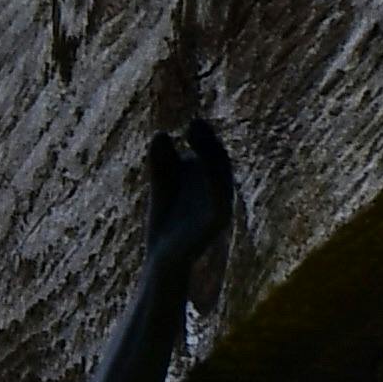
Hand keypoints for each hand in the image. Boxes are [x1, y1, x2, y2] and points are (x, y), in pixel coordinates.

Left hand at [147, 121, 234, 294]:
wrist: (162, 259)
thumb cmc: (165, 221)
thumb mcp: (161, 184)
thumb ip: (161, 162)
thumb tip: (160, 133)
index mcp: (208, 180)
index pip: (210, 153)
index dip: (205, 137)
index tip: (194, 122)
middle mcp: (218, 191)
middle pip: (218, 160)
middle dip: (209, 142)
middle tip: (195, 125)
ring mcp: (220, 207)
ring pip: (221, 177)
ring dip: (212, 155)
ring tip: (198, 137)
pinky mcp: (216, 223)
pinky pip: (220, 199)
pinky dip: (215, 181)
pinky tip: (206, 165)